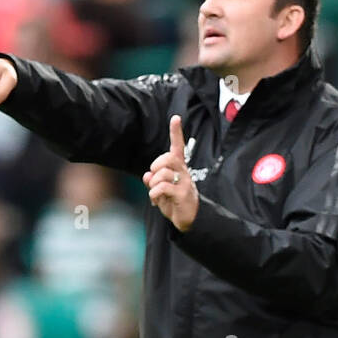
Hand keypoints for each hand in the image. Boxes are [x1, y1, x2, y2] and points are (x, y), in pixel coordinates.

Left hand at [143, 115, 198, 231]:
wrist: (190, 220)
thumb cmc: (174, 202)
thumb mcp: (160, 190)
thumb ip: (153, 180)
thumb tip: (147, 175)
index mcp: (178, 168)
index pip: (178, 147)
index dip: (176, 132)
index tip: (176, 118)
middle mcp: (183, 173)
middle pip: (168, 157)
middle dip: (156, 165)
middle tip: (154, 176)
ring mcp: (184, 183)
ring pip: (163, 173)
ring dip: (153, 184)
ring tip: (155, 194)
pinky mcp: (182, 194)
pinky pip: (163, 187)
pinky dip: (154, 194)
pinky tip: (156, 200)